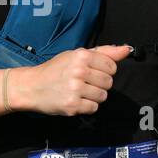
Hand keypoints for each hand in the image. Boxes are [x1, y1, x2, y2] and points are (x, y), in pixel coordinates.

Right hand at [8, 44, 132, 116]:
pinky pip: (93, 108)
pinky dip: (87, 106)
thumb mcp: (76, 55)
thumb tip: (126, 49)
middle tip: (84, 83)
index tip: (92, 72)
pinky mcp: (72, 105)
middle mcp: (79, 71)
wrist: (31, 86)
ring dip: (94, 96)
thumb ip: (103, 52)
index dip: (104, 71)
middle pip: (108, 82)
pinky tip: (76, 100)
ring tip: (79, 92)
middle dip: (99, 84)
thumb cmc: (55, 70)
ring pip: (103, 96)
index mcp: (81, 56)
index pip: (112, 66)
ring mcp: (75, 89)